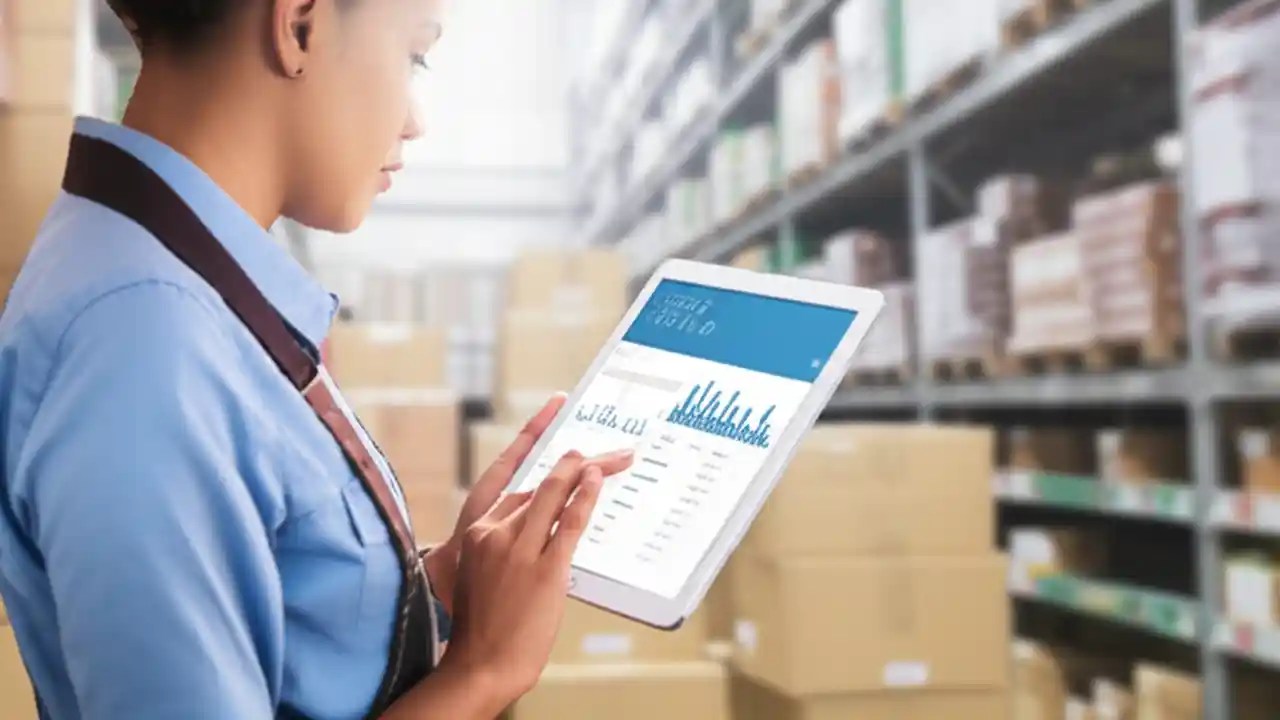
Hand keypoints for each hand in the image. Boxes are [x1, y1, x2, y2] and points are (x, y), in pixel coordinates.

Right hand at [442, 452, 611, 705]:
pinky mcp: (544, 567)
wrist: (480, 665)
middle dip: (573, 464)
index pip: (513, 484)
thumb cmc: (482, 627)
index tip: (549, 423)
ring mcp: (518, 548)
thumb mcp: (480, 576)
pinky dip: (586, 497)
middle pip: (539, 486)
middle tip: (603, 451)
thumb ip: (503, 548)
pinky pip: (569, 522)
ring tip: (612, 458)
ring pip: (554, 495)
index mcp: (475, 532)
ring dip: (586, 471)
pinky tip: (598, 481)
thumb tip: (537, 532)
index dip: (535, 452)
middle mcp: (494, 532)